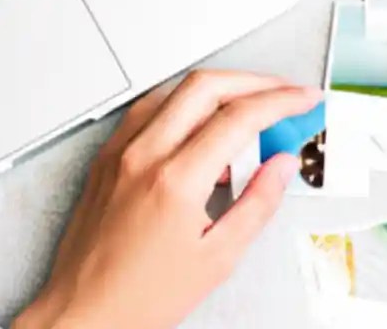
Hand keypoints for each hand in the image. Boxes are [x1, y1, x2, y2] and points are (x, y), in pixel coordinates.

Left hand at [13, 71, 321, 328]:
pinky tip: (199, 124)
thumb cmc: (138, 296)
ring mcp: (120, 152)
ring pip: (175, 90)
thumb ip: (257, 204)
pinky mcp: (106, 157)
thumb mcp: (217, 258)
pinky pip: (148, 109)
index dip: (281, 101)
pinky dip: (182, 104)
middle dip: (255, 81)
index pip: (239, 118)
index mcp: (175, 181)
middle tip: (283, 94)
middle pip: (207, 86)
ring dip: (218, 88)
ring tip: (246, 109)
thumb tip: (281, 166)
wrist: (83, 313)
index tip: (302, 100)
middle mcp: (143, 156)